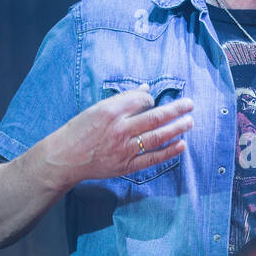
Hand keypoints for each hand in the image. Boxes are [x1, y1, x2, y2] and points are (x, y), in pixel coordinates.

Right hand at [47, 85, 192, 187]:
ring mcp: (124, 149)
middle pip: (155, 117)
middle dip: (176, 110)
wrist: (65, 157)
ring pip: (157, 137)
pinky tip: (181, 145)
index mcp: (110, 111)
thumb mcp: (97, 108)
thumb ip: (123, 99)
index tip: (153, 101)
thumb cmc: (80, 130)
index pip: (141, 101)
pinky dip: (168, 152)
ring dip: (176, 129)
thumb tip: (145, 89)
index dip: (151, 99)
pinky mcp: (126, 166)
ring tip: (190, 122)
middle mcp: (119, 130)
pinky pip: (152, 158)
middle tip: (190, 105)